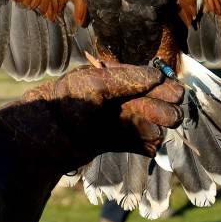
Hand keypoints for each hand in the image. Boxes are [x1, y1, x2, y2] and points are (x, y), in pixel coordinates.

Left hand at [5, 64, 184, 162]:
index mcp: (108, 80)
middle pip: (146, 102)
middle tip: (174, 115)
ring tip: (162, 129)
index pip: (141, 80)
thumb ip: (126, 79)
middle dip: (162, 107)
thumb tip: (157, 76)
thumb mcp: (96, 84)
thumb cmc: (67, 104)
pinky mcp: (109, 142)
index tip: (175, 92)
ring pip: (143, 123)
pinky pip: (133, 142)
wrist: (45, 138)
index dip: (160, 86)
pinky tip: (152, 145)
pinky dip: (145, 143)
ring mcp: (111, 122)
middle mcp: (112, 100)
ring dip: (156, 125)